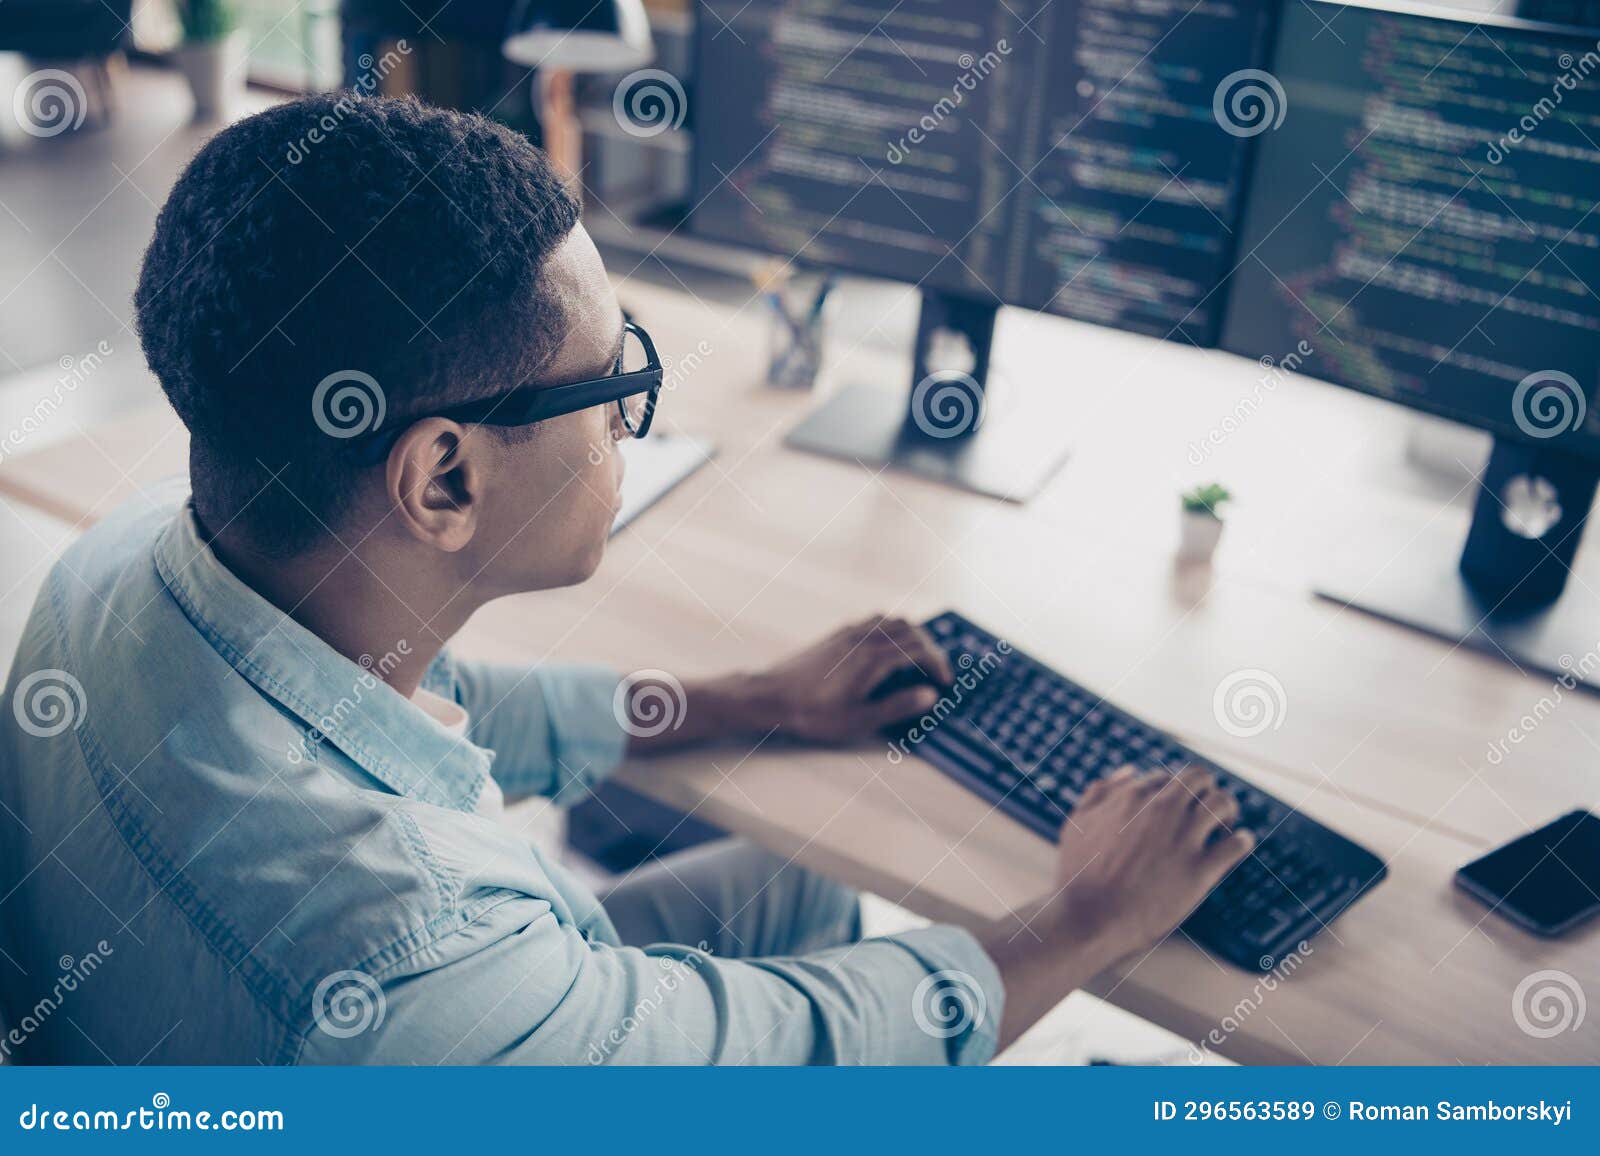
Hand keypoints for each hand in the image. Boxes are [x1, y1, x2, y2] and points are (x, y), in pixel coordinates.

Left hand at [754, 615, 953, 743]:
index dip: (938, 663)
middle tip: (936, 669)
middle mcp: (863, 639)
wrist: (772, 696)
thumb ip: (897, 707)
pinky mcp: (836, 635)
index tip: (945, 680)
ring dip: (911, 634)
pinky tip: (886, 647)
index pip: (918, 650)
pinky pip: (872, 621)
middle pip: (909, 630)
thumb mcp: (859, 720)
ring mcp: (848, 634)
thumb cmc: (813, 714)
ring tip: (917, 656)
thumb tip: (929, 695)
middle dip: (929, 647)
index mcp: (873, 659)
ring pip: (891, 620)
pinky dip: (890, 628)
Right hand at [1046, 765, 1255, 962]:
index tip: (1177, 807)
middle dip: (1206, 791)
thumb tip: (1129, 772)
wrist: (1089, 918)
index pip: (1167, 777)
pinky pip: (1236, 844)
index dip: (1173, 791)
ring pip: (1223, 804)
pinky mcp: (1200, 870)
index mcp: (1134, 796)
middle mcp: (1163, 810)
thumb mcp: (1076, 823)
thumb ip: (1100, 794)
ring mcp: (1184, 838)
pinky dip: (1242, 841)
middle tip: (1208, 811)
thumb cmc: (1078, 874)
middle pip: (1201, 780)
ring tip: (1225, 827)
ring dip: (1228, 811)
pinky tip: (1239, 844)